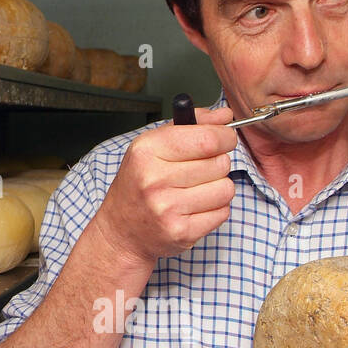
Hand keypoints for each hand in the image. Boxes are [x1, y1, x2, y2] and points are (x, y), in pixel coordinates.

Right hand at [93, 106, 237, 266]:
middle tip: (202, 170)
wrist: (122, 230)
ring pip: (225, 189)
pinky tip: (196, 208)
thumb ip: (190, 125)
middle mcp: (155, 180)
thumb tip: (225, 115)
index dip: (225, 137)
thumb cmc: (139, 184)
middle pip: (220, 163)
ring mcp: (167, 209)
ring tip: (198, 190)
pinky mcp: (181, 232)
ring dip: (219, 188)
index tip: (225, 139)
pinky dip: (215, 209)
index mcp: (147, 151)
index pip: (206, 139)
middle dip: (219, 164)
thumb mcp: (154, 146)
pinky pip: (222, 213)